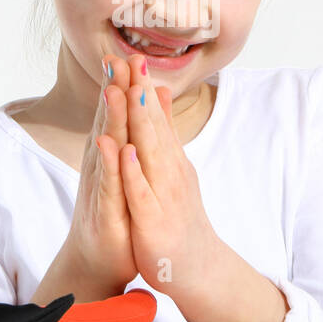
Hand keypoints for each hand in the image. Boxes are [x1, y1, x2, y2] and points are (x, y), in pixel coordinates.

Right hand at [64, 54, 138, 292]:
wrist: (97, 262)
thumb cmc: (115, 216)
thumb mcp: (127, 174)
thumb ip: (130, 140)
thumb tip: (136, 109)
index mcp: (112, 156)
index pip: (119, 115)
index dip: (123, 85)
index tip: (130, 53)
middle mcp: (103, 167)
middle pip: (109, 122)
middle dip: (114, 90)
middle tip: (117, 57)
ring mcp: (101, 187)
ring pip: (106, 147)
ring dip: (109, 119)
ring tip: (112, 90)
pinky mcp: (104, 211)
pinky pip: (107, 184)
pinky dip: (109, 165)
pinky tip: (109, 146)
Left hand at [120, 56, 223, 297]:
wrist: (196, 266)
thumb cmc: (180, 215)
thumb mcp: (172, 168)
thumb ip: (165, 131)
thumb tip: (160, 92)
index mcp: (169, 159)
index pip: (156, 117)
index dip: (142, 86)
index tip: (132, 54)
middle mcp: (169, 171)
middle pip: (153, 127)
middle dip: (140, 93)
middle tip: (131, 59)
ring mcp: (163, 194)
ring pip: (149, 154)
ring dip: (140, 123)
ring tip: (130, 93)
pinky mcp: (154, 221)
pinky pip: (142, 193)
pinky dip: (134, 172)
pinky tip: (125, 151)